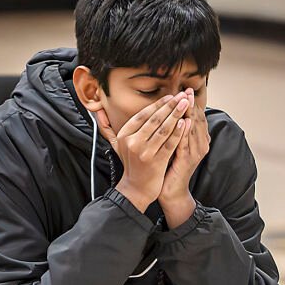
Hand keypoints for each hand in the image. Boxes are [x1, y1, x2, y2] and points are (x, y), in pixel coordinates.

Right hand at [96, 92, 189, 211]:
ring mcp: (145, 152)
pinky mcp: (157, 161)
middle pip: (154, 120)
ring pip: (163, 129)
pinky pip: (170, 143)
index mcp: (123, 136)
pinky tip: (186, 122)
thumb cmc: (130, 164)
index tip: (169, 96)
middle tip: (182, 96)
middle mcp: (132, 143)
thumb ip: (107, 127)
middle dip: (170, 106)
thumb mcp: (116, 145)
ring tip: (187, 104)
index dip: (157, 105)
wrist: (135, 188)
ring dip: (177, 115)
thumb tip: (96, 111)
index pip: (141, 116)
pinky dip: (179, 132)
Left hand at [160, 90, 209, 226]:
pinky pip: (186, 143)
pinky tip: (182, 122)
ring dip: (189, 114)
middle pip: (196, 120)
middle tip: (187, 90)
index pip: (195, 117)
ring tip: (185, 100)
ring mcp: (195, 152)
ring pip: (193, 129)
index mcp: (196, 139)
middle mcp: (199, 144)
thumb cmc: (167, 166)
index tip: (184, 90)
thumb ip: (170, 131)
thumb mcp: (169, 145)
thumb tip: (164, 114)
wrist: (169, 190)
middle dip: (190, 105)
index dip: (190, 103)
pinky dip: (184, 132)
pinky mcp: (188, 161)